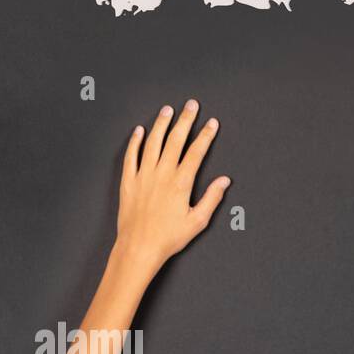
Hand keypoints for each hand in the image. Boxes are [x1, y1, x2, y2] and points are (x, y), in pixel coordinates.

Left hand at [115, 100, 228, 274]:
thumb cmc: (168, 238)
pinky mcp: (128, 182)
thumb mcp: (197, 222)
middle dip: (185, 120)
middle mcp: (162, 174)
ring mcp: (143, 176)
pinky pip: (131, 156)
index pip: (197, 151)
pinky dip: (135, 141)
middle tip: (191, 105)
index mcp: (181, 183)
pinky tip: (139, 131)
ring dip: (161, 124)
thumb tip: (224, 181)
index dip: (206, 135)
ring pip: (153, 142)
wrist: (139, 247)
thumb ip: (212, 198)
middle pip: (175, 140)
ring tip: (167, 110)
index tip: (212, 123)